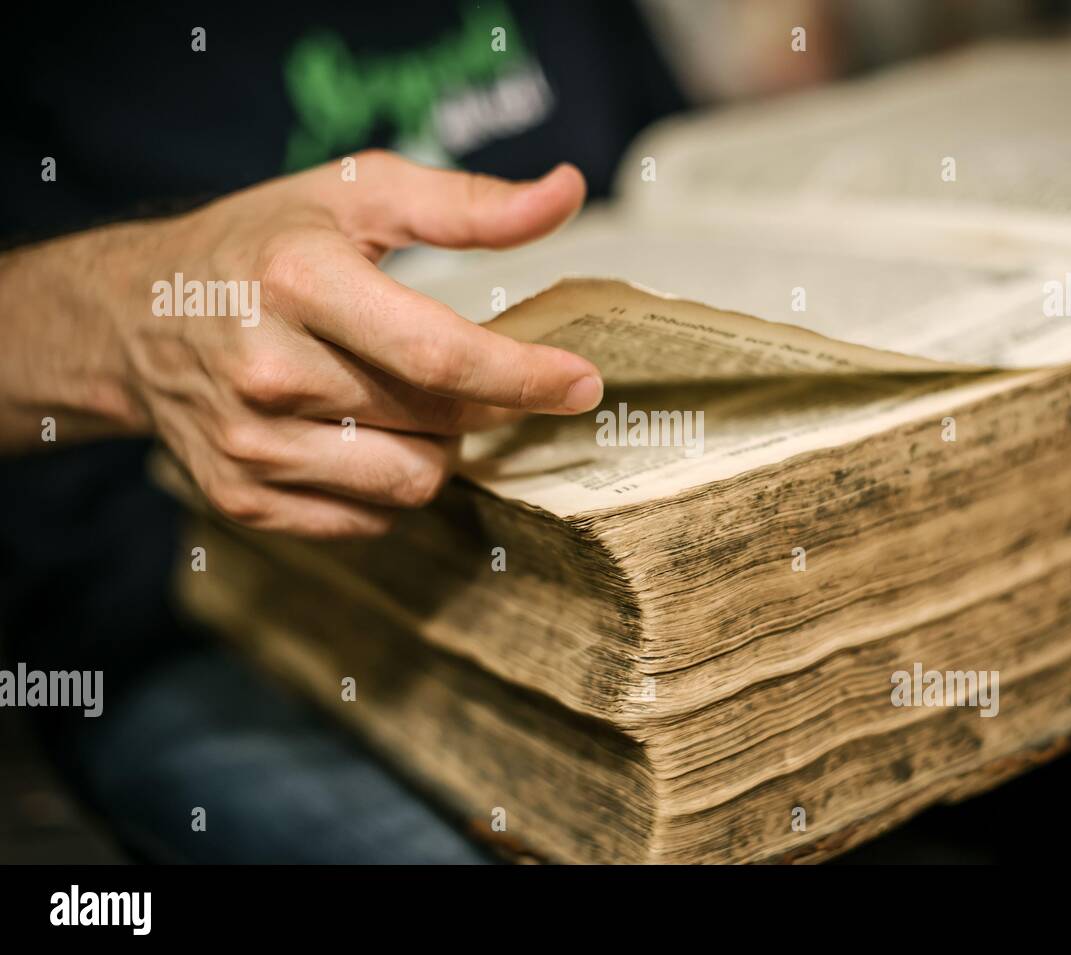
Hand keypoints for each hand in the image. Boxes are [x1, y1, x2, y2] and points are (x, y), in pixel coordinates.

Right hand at [1, 151, 602, 537]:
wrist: (132, 317)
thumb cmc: (263, 245)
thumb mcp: (355, 195)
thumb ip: (466, 204)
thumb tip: (566, 193)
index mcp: (300, 283)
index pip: (439, 357)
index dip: (524, 378)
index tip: (582, 384)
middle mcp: (268, 372)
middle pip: (437, 424)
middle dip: (481, 404)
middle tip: (470, 373)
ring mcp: (249, 446)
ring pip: (412, 482)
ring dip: (438, 448)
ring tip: (403, 402)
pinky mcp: (243, 500)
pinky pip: (370, 521)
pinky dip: (389, 486)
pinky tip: (364, 438)